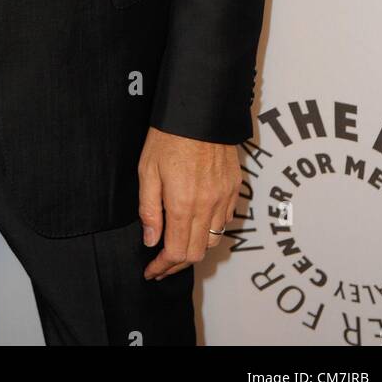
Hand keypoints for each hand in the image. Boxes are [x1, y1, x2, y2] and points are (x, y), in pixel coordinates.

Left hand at [137, 126, 240, 279]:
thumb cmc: (169, 136)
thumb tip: (151, 240)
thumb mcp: (147, 171)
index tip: (151, 270)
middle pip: (197, 253)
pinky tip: (197, 221)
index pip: (176, 252)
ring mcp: (224, 198)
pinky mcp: (234, 188)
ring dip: (195, 247)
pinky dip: (211, 229)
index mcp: (183, 204)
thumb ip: (149, 209)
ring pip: (213, 240)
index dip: (162, 267)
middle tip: (160, 263)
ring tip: (177, 243)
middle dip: (177, 264)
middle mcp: (208, 206)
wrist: (200, 110)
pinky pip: (225, 220)